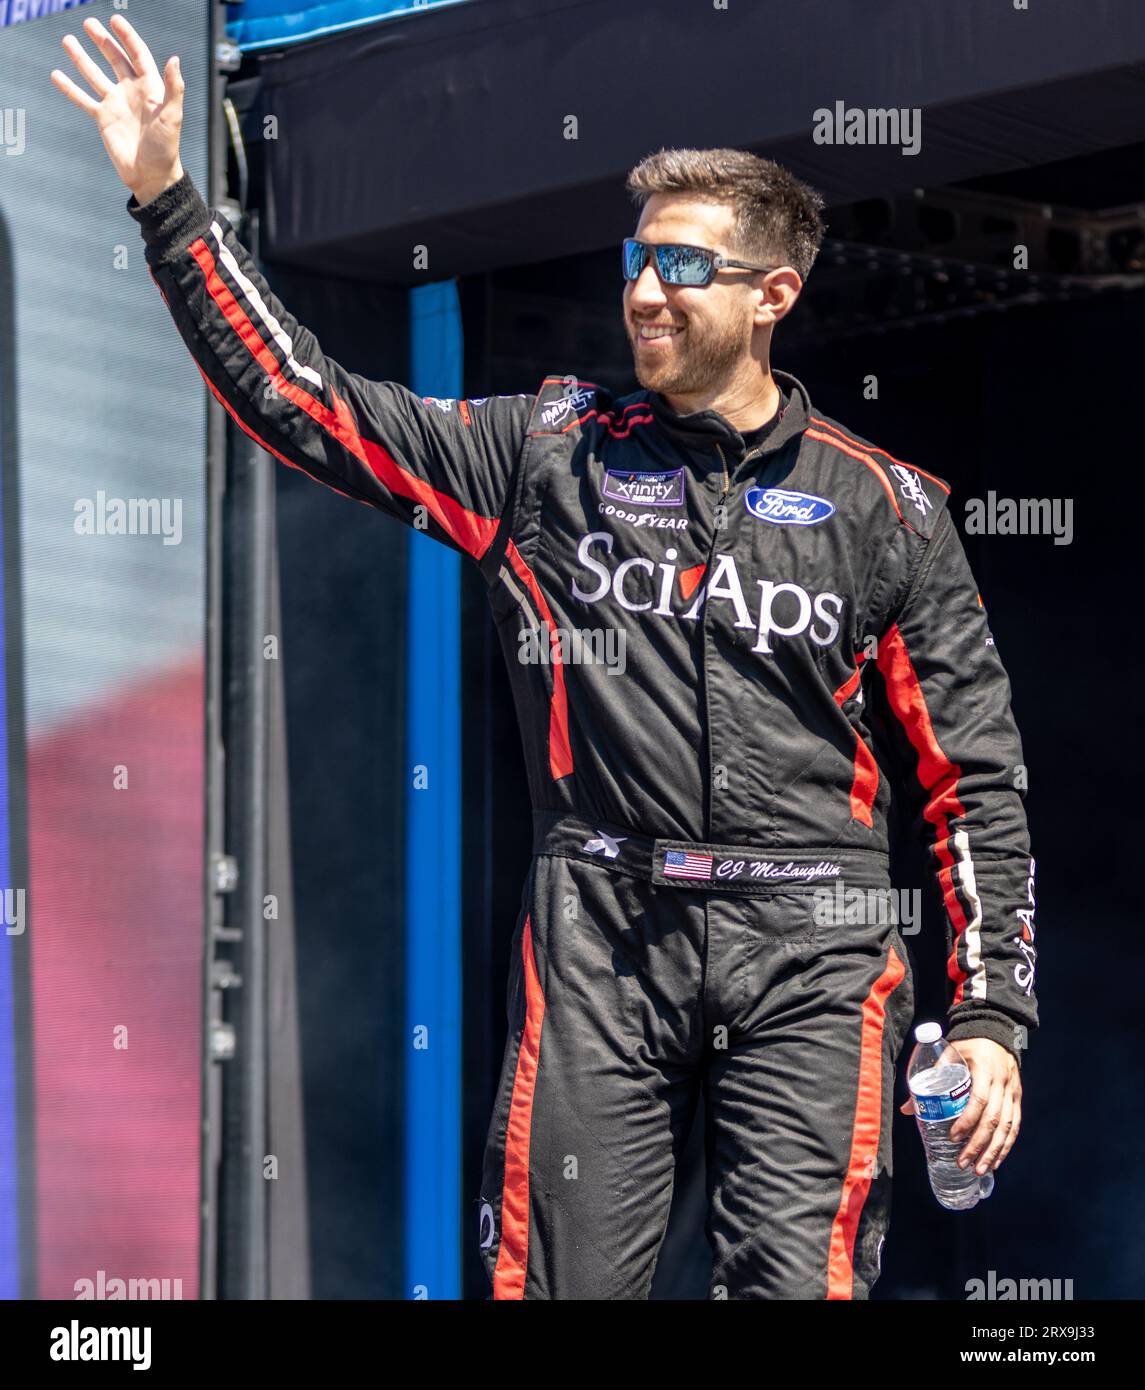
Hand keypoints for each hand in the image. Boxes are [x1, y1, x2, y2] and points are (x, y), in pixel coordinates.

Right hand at [50, 14, 184, 205]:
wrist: (151, 176)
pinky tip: (56, 75)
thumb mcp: (172, 116)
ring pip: (95, 75)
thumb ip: (174, 88)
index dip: (128, 37)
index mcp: (150, 88)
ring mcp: (115, 104)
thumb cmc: (166, 148)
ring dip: (81, 59)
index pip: (138, 55)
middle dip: (102, 41)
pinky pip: (83, 99)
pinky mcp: (103, 119)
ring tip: (67, 40)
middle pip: (115, 59)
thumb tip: (174, 59)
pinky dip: (70, 88)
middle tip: (89, 23)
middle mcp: (131, 92)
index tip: (115, 20)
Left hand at [899, 1037, 1021, 1173]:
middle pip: (993, 1119)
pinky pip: (1015, 1126)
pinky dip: (1006, 1146)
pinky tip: (996, 1161)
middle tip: (962, 1162)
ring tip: (979, 1170)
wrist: (996, 1033)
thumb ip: (930, 1079)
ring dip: (993, 1151)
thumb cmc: (967, 1046)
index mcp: (984, 1070)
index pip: (978, 1099)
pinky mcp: (1017, 1099)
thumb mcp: (948, 1055)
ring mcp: (1013, 1092)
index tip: (952, 1137)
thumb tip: (906, 1109)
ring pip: (1007, 1127)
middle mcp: (1002, 1083)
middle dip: (978, 1145)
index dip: (966, 1120)